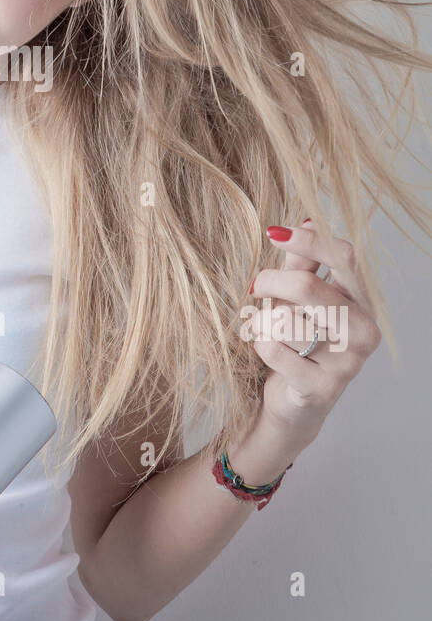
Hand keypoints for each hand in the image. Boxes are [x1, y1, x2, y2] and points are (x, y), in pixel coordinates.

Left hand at [246, 218, 381, 448]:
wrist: (295, 402)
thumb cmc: (298, 340)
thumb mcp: (298, 296)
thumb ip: (303, 261)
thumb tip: (308, 217)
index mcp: (362, 299)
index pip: (343, 256)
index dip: (308, 240)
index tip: (273, 233)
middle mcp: (364, 329)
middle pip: (307, 287)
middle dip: (270, 283)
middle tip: (256, 287)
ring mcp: (347, 362)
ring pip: (285, 320)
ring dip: (262, 319)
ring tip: (265, 327)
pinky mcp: (323, 388)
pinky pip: (273, 350)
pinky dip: (260, 343)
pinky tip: (267, 350)